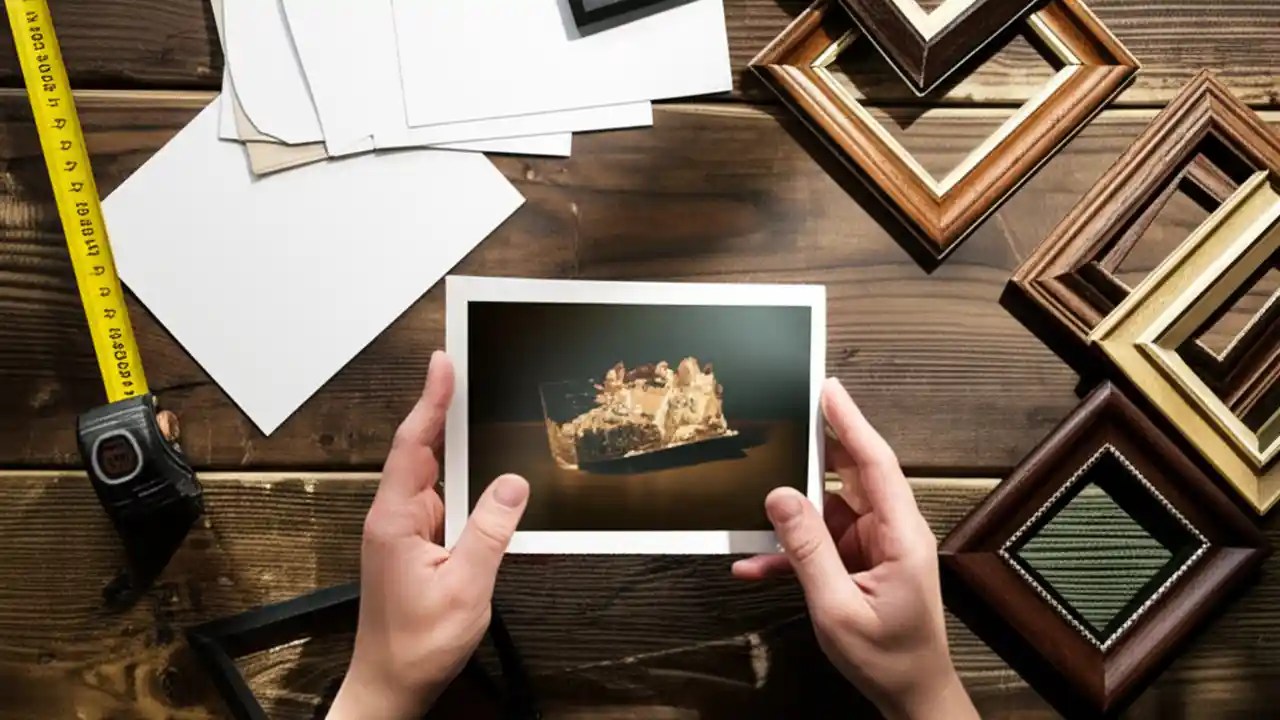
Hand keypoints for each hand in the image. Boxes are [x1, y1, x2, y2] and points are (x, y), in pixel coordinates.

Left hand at [328, 351, 529, 719]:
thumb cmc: (416, 645)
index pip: (414, 445)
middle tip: (472, 373)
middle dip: (449, 412)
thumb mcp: (465, 587)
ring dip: (465, 455)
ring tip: (490, 422)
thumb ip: (490, 532)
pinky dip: (470, 494)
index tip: (444, 361)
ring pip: (440, 479)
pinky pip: (448, 507)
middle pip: (426, 452)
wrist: (391, 686)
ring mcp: (406, 532)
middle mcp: (396, 519)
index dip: (431, 400)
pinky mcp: (418, 547)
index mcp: (395, 520)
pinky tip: (494, 492)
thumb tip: (512, 485)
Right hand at [733, 378, 976, 719]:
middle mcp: (891, 531)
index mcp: (901, 535)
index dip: (850, 422)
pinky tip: (754, 563)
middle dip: (814, 450)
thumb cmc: (889, 658)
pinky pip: (819, 543)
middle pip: (850, 475)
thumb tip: (781, 498)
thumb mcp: (838, 607)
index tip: (827, 389)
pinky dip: (789, 552)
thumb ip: (807, 551)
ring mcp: (874, 546)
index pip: (875, 462)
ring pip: (827, 508)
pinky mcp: (858, 562)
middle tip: (782, 422)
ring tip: (753, 501)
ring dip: (791, 511)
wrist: (910, 695)